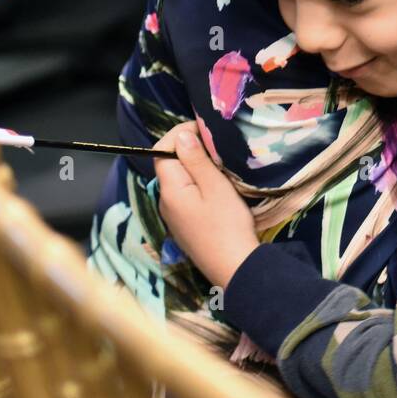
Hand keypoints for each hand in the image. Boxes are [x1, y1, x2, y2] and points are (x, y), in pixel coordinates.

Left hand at [154, 123, 258, 287]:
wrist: (235, 268)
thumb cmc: (227, 225)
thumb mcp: (215, 187)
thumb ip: (196, 160)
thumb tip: (180, 135)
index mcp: (169, 189)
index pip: (161, 151)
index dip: (179, 135)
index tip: (204, 129)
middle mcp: (165, 202)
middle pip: (170, 165)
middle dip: (189, 150)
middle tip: (217, 145)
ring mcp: (174, 217)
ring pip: (179, 181)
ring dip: (196, 167)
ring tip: (220, 163)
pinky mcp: (186, 226)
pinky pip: (186, 196)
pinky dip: (198, 184)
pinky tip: (218, 187)